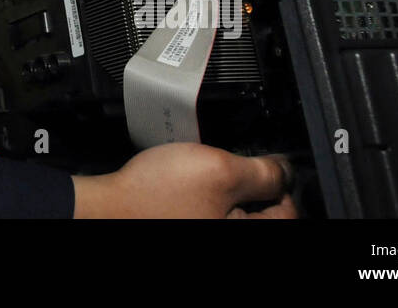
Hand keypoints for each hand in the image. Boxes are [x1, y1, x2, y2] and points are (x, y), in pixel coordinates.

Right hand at [72, 142, 295, 217]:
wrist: (109, 206)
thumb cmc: (157, 195)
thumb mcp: (219, 170)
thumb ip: (262, 171)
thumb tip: (287, 169)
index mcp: (246, 234)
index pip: (288, 210)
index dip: (276, 179)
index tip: (260, 163)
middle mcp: (228, 235)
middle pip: (261, 211)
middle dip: (246, 184)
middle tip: (221, 167)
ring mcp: (205, 228)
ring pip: (234, 210)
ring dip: (224, 188)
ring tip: (200, 174)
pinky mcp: (187, 224)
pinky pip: (210, 212)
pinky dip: (205, 196)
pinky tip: (186, 185)